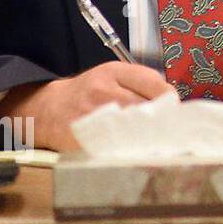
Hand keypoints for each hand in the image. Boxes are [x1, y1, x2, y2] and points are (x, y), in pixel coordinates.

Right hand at [0, 61, 173, 150]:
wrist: (47, 109)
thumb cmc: (89, 92)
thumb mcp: (113, 75)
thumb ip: (142, 82)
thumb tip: (172, 100)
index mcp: (113, 72)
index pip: (153, 84)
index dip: (169, 100)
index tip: (175, 109)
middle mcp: (102, 91)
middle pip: (145, 108)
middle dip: (161, 120)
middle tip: (170, 129)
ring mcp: (92, 116)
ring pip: (133, 128)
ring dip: (148, 136)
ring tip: (155, 141)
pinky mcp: (84, 138)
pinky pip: (115, 146)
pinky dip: (129, 149)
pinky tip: (135, 150)